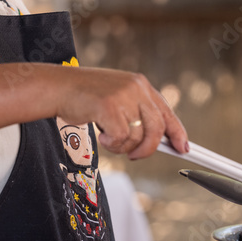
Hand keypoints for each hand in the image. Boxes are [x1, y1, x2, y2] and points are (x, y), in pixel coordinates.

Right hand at [53, 67, 187, 158]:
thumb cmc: (84, 96)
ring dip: (123, 147)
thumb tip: (156, 139)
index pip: (167, 112)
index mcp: (140, 84)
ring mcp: (123, 96)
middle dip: (148, 149)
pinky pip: (121, 138)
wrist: (58, 87)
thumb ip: (136, 112)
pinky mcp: (110, 107)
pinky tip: (101, 135)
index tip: (184, 148)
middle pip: (157, 129)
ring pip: (138, 137)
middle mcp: (136, 88)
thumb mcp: (117, 98)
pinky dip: (111, 144)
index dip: (177, 133)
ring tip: (108, 139)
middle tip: (135, 156)